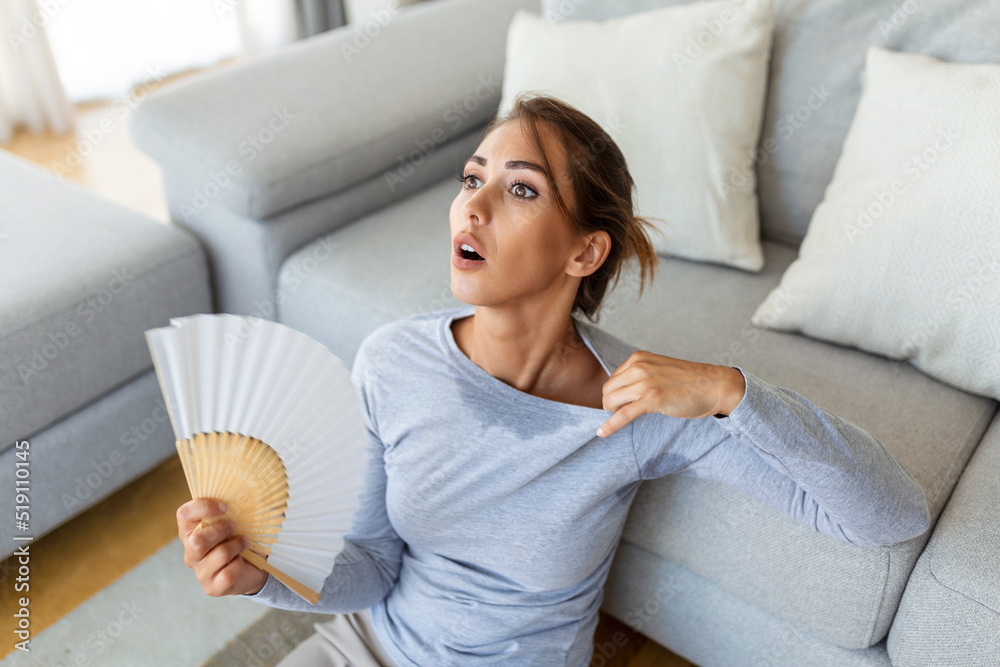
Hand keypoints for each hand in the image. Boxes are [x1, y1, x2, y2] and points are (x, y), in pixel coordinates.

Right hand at [177, 498, 267, 596]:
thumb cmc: (239, 537)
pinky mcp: (212, 588)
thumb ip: (229, 508)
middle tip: (234, 526)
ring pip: (218, 555)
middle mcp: (190, 552)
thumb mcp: (234, 519)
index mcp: (190, 531)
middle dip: (221, 530)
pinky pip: (228, 573)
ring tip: (243, 542)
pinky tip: (241, 561)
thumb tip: (240, 491)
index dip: (203, 507)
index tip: (225, 506)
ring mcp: (200, 572)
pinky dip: (240, 564)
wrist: (252, 567)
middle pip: (197, 541)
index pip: (183, 514)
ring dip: (237, 545)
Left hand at [596, 351, 745, 437]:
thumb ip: (639, 376)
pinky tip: (601, 433)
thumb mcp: (658, 370)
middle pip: (607, 390)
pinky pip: (622, 414)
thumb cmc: (688, 381)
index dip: (616, 394)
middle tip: (626, 411)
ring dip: (613, 413)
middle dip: (612, 404)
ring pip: (610, 402)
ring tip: (628, 416)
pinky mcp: (651, 399)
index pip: (612, 379)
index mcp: (638, 358)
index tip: (624, 403)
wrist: (714, 385)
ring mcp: (644, 382)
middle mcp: (638, 366)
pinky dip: (610, 425)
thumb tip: (619, 394)